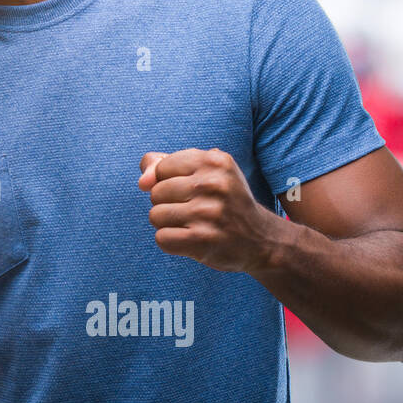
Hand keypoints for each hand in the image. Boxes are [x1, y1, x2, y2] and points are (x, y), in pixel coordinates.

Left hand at [137, 148, 282, 273]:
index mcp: (215, 161)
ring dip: (167, 224)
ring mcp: (208, 213)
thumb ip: (164, 164)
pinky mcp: (202, 240)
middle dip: (167, 204)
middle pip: (155, 192)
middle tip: (195, 210)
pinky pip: (161, 238)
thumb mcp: (204, 172)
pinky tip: (191, 240)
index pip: (161, 168)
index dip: (168, 182)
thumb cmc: (223, 201)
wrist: (261, 240)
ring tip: (192, 225)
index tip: (191, 190)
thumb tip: (142, 180)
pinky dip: (171, 242)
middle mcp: (213, 184)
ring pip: (155, 215)